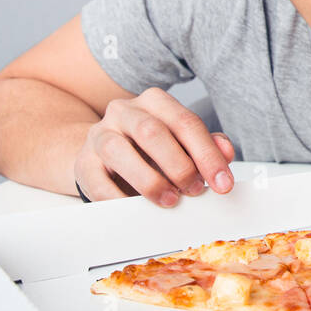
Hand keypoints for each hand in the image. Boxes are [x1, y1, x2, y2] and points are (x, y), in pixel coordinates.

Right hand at [74, 87, 235, 205]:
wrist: (104, 156)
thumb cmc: (150, 150)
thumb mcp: (180, 143)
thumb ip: (206, 145)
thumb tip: (225, 152)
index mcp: (155, 102)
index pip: (185, 122)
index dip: (207, 155)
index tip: (222, 183)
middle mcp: (125, 111)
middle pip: (152, 132)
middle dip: (179, 165)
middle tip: (194, 191)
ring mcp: (100, 134)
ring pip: (119, 151)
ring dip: (149, 180)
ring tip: (169, 200)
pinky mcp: (84, 162)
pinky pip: (97, 180)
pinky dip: (118, 198)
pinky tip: (136, 207)